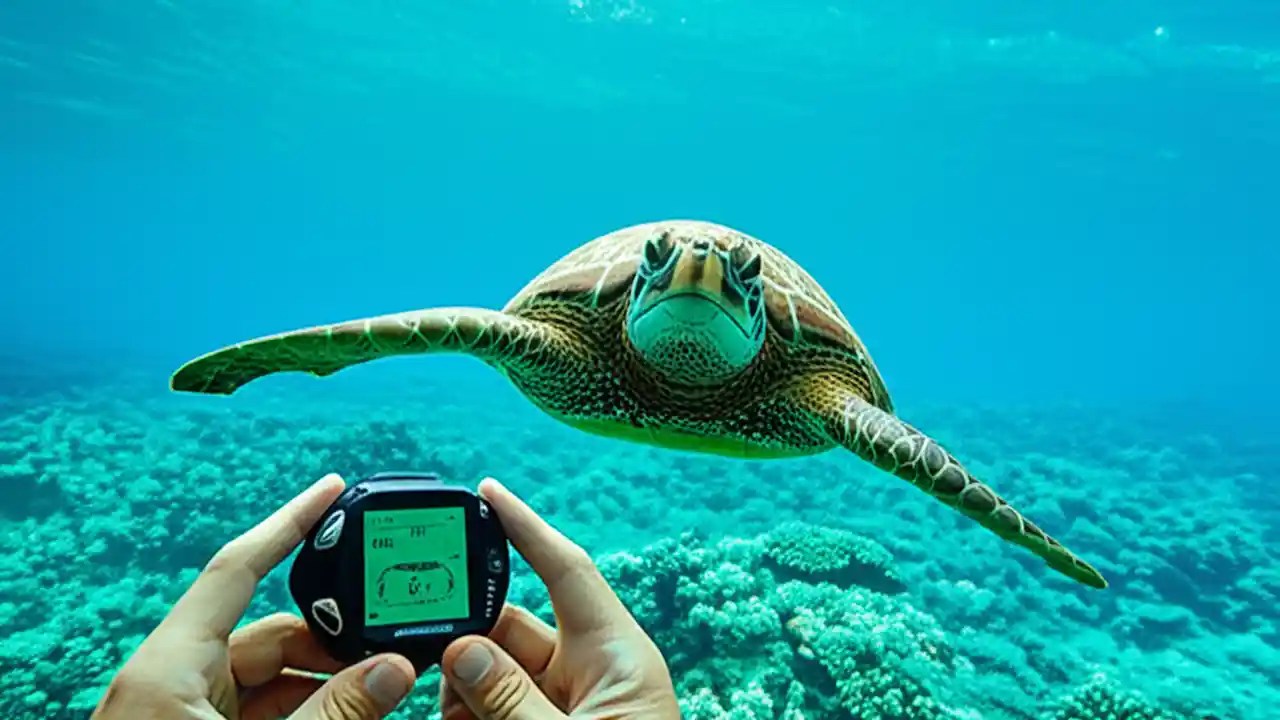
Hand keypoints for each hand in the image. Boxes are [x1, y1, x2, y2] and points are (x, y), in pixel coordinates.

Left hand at [92, 474, 416, 719]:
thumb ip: (336, 713)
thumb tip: (398, 669)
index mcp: (170, 668)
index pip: (238, 568)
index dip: (289, 522)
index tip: (333, 488)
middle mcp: (173, 684)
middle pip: (267, 635)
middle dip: (335, 640)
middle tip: (396, 642)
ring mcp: (183, 717)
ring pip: (271, 681)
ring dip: (330, 686)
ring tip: (388, 693)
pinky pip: (263, 715)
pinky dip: (309, 714)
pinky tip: (356, 718)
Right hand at [438, 478, 679, 719]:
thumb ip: (511, 698)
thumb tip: (462, 650)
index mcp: (617, 655)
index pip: (568, 569)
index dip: (528, 527)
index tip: (489, 491)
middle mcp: (592, 668)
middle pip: (514, 624)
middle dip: (467, 637)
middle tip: (426, 655)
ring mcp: (572, 697)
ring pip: (497, 668)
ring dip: (462, 683)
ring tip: (444, 712)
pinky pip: (500, 701)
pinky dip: (470, 708)